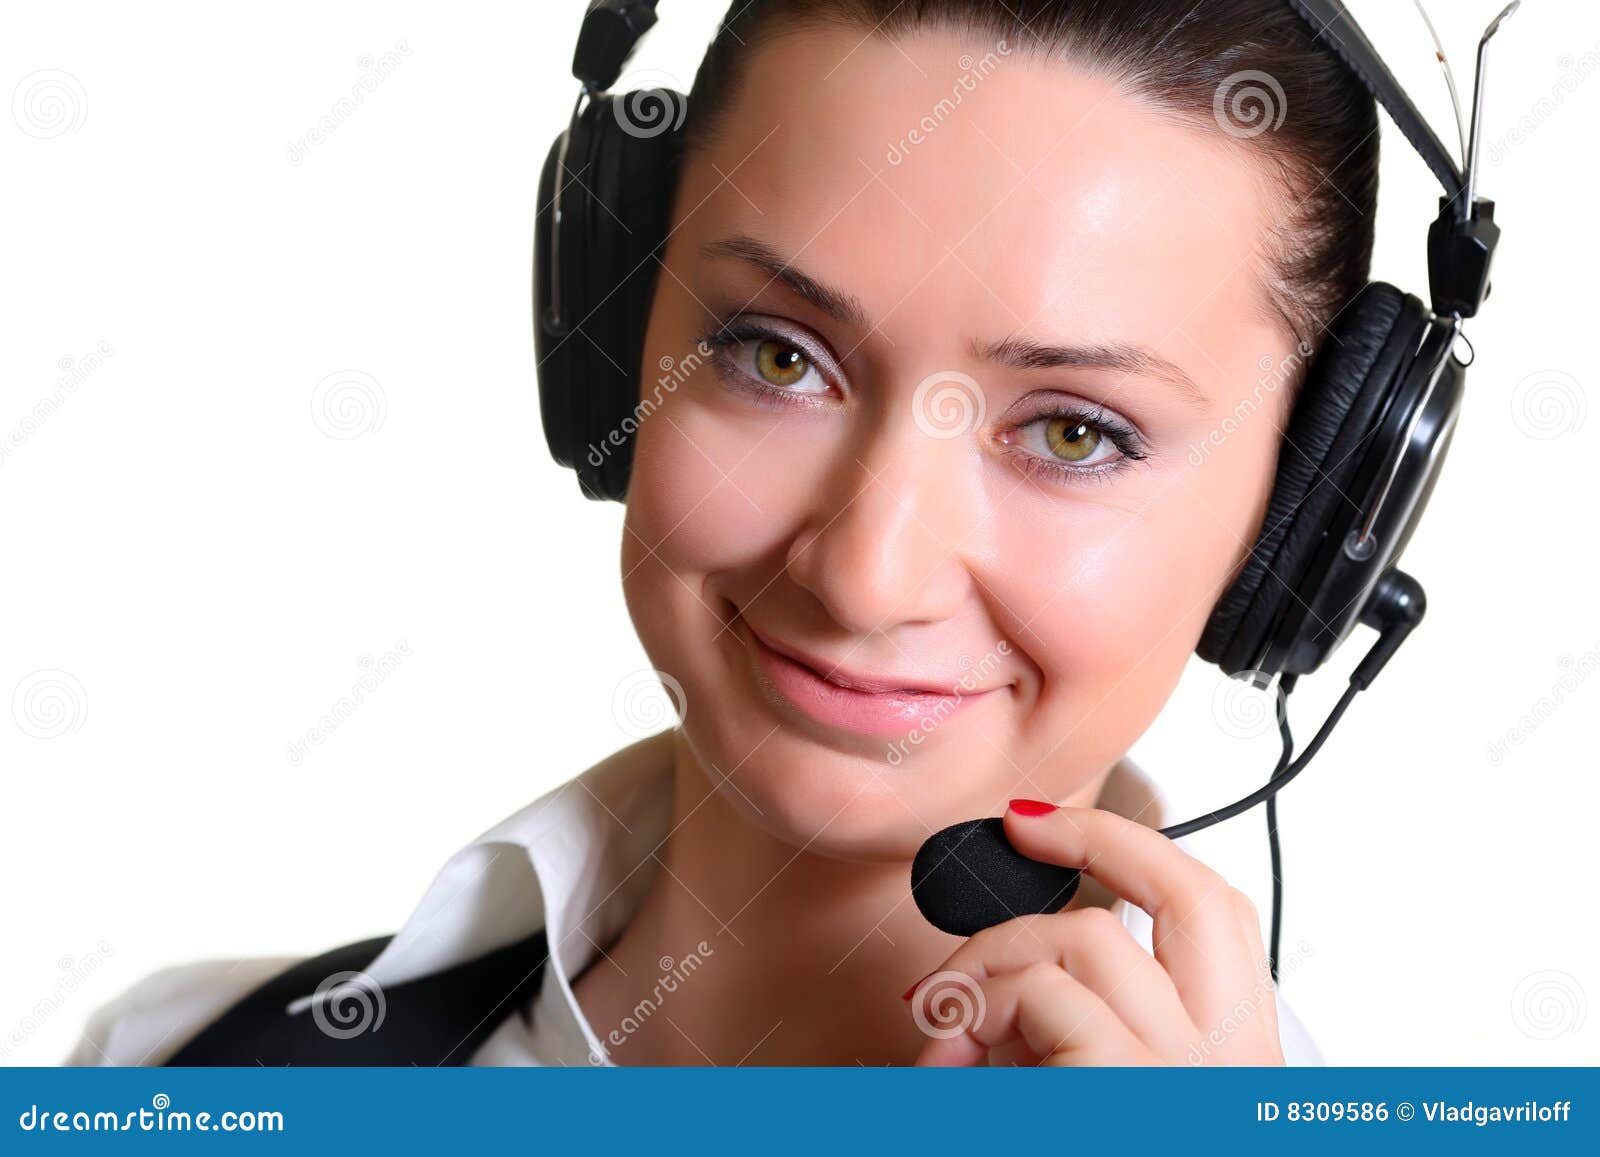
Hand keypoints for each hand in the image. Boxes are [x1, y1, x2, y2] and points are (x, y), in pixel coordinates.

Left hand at [903, 799, 1285, 1065]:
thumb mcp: (1077, 1082)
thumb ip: (1062, 1026)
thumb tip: (996, 983)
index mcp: (1234, 1067)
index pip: (1219, 918)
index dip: (1136, 850)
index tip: (1050, 824)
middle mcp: (1233, 1071)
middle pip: (1195, 893)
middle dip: (1098, 835)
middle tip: (1017, 825)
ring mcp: (1184, 1076)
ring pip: (1088, 936)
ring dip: (995, 960)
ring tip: (950, 1022)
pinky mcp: (1119, 1081)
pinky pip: (1036, 990)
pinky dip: (976, 1007)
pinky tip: (949, 1060)